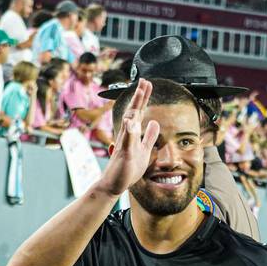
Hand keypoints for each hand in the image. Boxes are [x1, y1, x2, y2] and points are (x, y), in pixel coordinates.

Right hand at [94, 78, 159, 195]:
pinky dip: (129, 130)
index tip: (147, 85)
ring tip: (139, 91)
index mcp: (132, 135)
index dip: (144, 99)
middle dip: (140, 96)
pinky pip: (127, 141)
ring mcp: (124, 144)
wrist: (112, 185)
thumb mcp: (143, 151)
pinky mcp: (124, 153)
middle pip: (133, 112)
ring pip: (129, 121)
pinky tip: (132, 120)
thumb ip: (148, 137)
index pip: (138, 112)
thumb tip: (154, 123)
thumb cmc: (127, 169)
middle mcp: (126, 136)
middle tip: (144, 80)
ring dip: (135, 106)